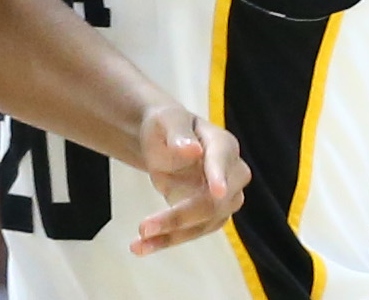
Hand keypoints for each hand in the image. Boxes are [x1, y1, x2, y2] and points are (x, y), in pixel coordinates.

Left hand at [133, 105, 248, 255]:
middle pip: (213, 203)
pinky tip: (141, 247)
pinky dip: (165, 241)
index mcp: (223, 145)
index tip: (216, 192)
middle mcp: (231, 176)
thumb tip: (193, 149)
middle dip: (180, 216)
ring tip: (138, 243)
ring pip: (201, 224)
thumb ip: (178, 134)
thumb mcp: (167, 121)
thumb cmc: (168, 125)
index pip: (223, 161)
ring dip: (170, 235)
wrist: (164, 142)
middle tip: (144, 226)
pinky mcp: (207, 218)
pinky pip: (189, 233)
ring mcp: (222, 201)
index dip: (219, 176)